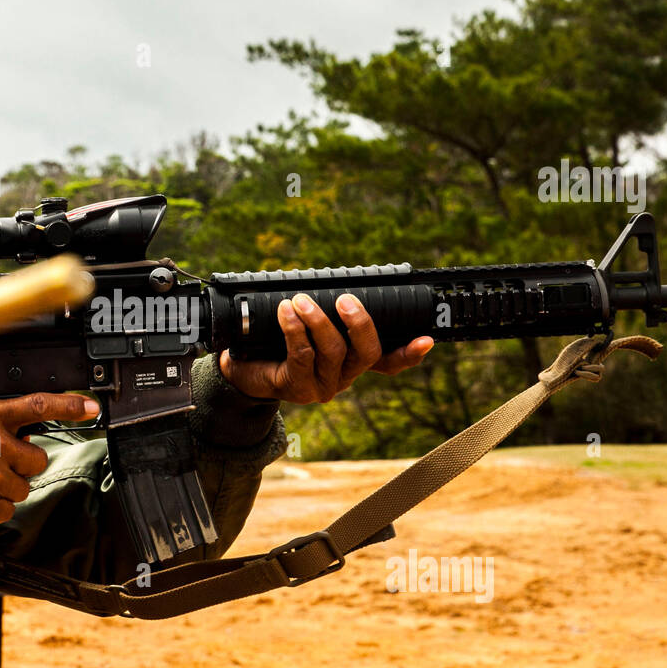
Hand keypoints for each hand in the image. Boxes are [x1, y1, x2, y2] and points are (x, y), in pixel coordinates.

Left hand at [218, 293, 433, 403]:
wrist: (240, 368)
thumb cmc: (274, 339)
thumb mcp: (304, 322)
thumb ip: (324, 308)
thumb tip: (338, 279)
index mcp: (352, 361)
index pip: (389, 361)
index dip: (409, 353)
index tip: (426, 339)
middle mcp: (343, 377)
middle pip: (367, 353)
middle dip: (359, 323)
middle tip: (345, 299)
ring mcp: (322, 386)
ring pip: (334, 352)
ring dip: (318, 321)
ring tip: (300, 300)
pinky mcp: (298, 388)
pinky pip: (303, 356)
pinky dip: (295, 330)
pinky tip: (286, 312)